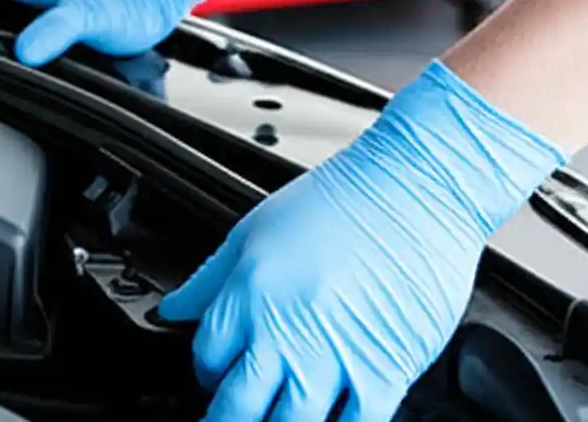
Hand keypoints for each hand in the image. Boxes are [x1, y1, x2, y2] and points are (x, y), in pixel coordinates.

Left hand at [159, 62, 564, 421]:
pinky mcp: (385, 372)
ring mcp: (336, 358)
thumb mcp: (253, 231)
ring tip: (277, 416)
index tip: (218, 374)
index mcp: (248, 298)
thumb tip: (172, 308)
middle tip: (235, 414)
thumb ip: (209, 280)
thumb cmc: (341, 201)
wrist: (414, 188)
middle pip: (236, 408)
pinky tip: (331, 419)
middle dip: (227, 419)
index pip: (206, 360)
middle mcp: (286, 334)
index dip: (207, 372)